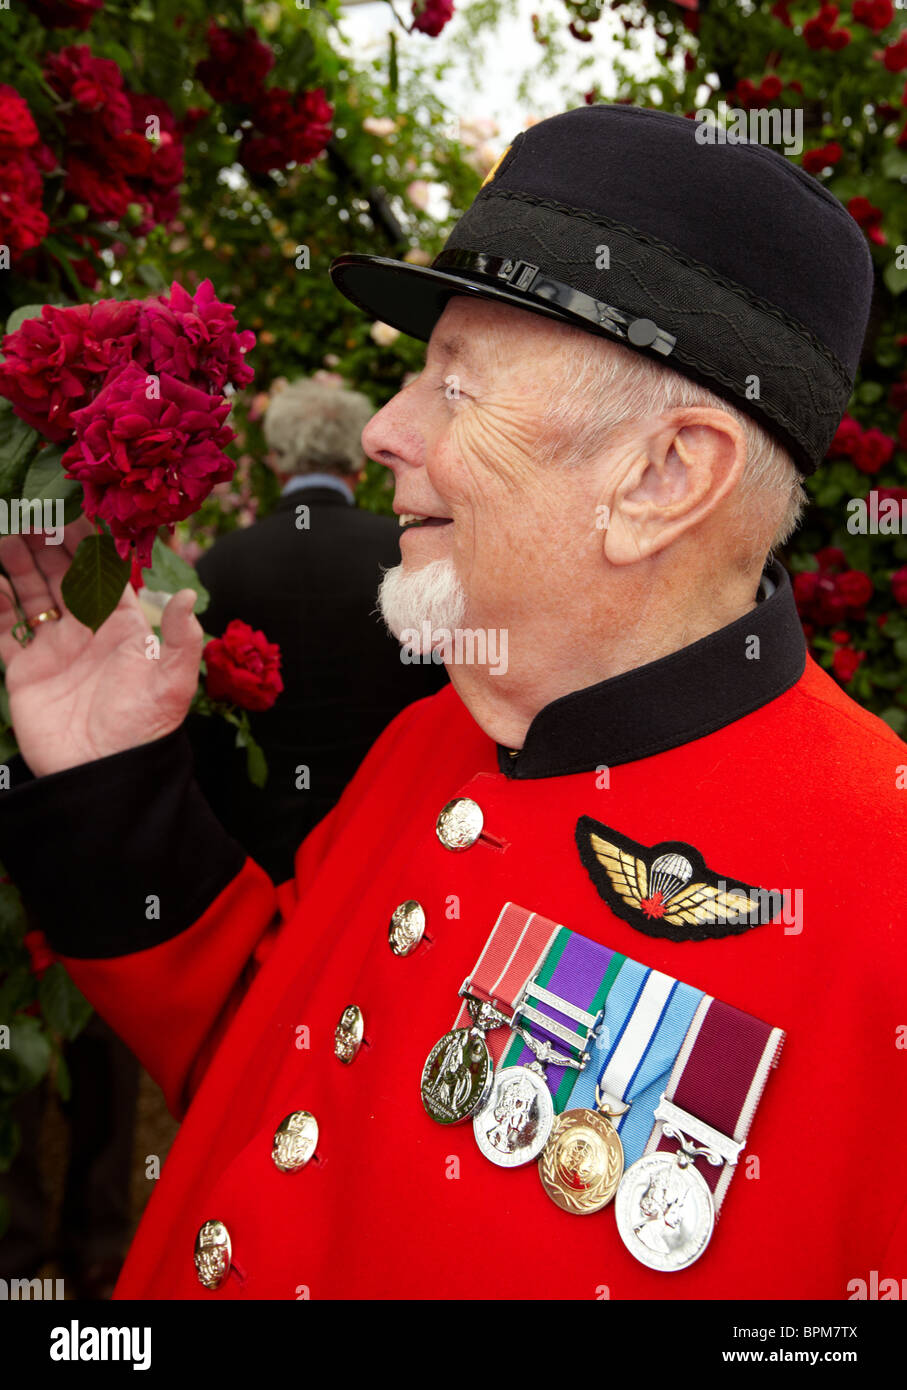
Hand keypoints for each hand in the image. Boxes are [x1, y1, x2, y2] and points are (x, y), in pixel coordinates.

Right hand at [0, 518, 203, 776]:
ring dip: (18, 564)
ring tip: (5, 532)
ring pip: (31, 595)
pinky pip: (3, 632)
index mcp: (123, 627)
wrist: (104, 775)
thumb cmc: (144, 729)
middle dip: (46, 541)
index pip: (104, 573)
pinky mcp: (26, 672)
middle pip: (62, 575)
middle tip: (27, 507)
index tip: (74, 507)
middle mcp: (86, 631)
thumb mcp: (173, 685)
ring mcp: (54, 650)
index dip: (89, 542)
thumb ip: (182, 641)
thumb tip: (188, 596)